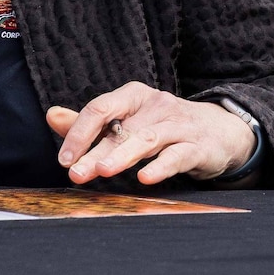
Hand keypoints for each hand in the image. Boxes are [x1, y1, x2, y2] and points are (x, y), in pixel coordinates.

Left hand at [46, 82, 256, 185]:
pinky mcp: (198, 146)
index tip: (64, 158)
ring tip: (102, 171)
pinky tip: (144, 178)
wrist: (221, 131)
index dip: (80, 132)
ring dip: (123, 155)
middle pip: (122, 128)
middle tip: (75, 173)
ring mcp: (179, 125)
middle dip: (96, 150)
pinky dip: (160, 167)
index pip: (102, 108)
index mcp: (135, 96)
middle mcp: (157, 106)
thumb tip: (52, 116)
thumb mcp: (129, 120)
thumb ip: (91, 121)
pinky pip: (177, 156)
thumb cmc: (166, 126)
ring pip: (147, 139)